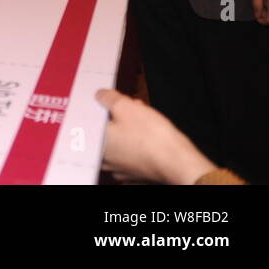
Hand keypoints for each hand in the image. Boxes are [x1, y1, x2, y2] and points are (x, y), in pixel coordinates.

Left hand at [96, 89, 215, 184]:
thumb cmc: (151, 137)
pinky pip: (131, 152)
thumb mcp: (125, 106)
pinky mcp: (136, 172)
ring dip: (127, 126)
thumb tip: (100, 95)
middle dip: (116, 115)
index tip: (108, 100)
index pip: (89, 121)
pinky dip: (136, 140)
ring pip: (119, 140)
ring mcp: (120, 168)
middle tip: (129, 106)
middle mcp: (104, 160)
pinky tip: (147, 131)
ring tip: (141, 114)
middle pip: (105, 130)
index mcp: (95, 144)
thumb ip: (108, 98)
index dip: (100, 107)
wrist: (178, 162)